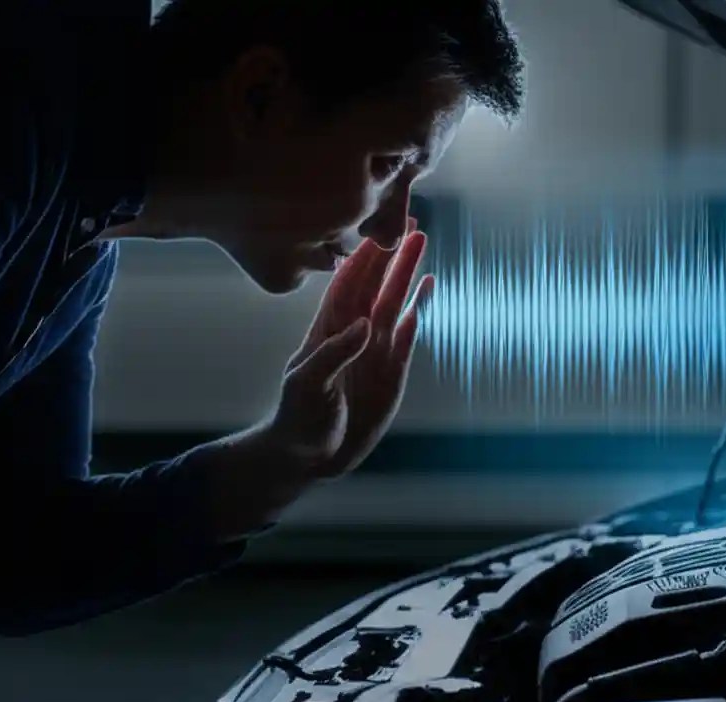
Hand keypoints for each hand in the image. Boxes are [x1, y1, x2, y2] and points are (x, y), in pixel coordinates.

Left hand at [270, 220, 434, 480]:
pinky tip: (427, 290)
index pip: (348, 284)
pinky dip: (418, 311)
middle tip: (410, 221)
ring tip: (421, 243)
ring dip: (407, 273)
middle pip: (376, 284)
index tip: (377, 230)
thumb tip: (365, 324)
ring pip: (394, 302)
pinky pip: (408, 335)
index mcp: (328, 331)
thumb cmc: (298, 418)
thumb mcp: (308, 385)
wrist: (311, 456)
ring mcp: (375, 351)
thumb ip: (335, 354)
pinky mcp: (392, 372)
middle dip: (391, 253)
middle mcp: (354, 334)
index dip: (363, 256)